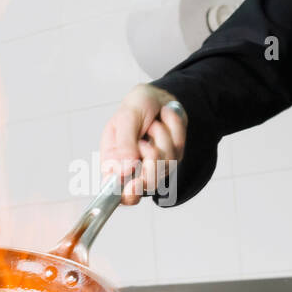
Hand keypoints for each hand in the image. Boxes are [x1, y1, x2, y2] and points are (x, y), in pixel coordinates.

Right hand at [99, 84, 187, 205]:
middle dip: (151, 159)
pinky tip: (165, 120)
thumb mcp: (125, 118)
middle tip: (145, 143)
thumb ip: (124, 144)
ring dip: (161, 138)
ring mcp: (155, 164)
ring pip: (165, 165)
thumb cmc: (136, 107)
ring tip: (153, 124)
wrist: (158, 96)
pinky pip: (178, 150)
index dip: (126, 194)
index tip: (134, 184)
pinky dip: (173, 130)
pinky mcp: (172, 158)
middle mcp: (134, 168)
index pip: (117, 192)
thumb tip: (124, 170)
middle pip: (148, 184)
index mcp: (114, 161)